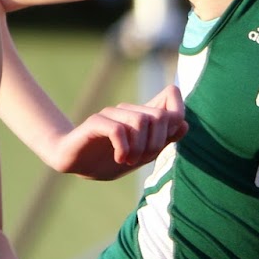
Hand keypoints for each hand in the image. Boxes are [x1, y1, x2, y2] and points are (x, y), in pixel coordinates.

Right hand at [51, 84, 187, 178]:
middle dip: (156, 143)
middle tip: (142, 159)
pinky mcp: (95, 122)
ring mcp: (111, 114)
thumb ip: (162, 141)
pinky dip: (123, 149)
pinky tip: (119, 159)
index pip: (171, 94)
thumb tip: (184, 124)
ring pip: (141, 121)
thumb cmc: (107, 159)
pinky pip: (118, 130)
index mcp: (142, 115)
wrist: (73, 163)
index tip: (165, 140)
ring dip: (140, 148)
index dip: (177, 114)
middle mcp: (128, 110)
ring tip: (129, 161)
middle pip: (160, 116)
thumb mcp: (140, 155)